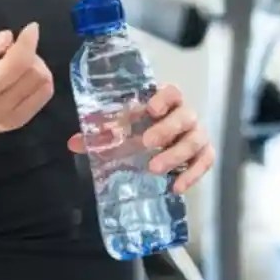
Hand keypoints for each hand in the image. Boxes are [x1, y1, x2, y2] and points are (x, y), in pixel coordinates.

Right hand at [0, 23, 53, 144]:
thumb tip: (8, 37)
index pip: (13, 66)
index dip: (27, 44)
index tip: (31, 28)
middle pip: (33, 73)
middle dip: (28, 52)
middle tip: (10, 49)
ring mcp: (10, 119)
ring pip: (43, 82)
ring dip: (35, 64)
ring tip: (14, 62)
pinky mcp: (20, 122)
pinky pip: (45, 93)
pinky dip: (39, 78)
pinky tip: (21, 75)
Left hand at [68, 84, 214, 193]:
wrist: (164, 147)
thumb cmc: (141, 133)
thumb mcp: (122, 132)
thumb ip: (101, 134)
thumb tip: (74, 142)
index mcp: (166, 102)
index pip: (172, 92)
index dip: (164, 98)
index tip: (151, 108)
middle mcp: (185, 115)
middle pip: (185, 116)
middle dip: (166, 129)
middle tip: (147, 143)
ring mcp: (197, 134)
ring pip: (195, 140)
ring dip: (176, 154)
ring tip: (156, 168)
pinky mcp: (204, 154)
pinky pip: (206, 161)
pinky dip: (193, 174)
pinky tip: (177, 187)